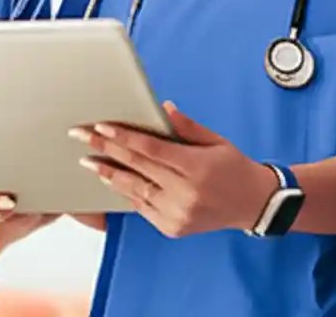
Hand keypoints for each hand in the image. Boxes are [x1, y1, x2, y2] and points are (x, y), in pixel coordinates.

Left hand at [70, 102, 278, 238]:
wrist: (254, 205)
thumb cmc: (234, 167)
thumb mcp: (216, 141)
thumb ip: (187, 126)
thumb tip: (163, 108)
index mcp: (196, 168)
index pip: (151, 149)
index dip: (123, 137)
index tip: (100, 126)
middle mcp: (184, 193)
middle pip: (137, 167)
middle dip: (106, 150)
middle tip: (81, 136)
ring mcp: (177, 214)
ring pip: (134, 190)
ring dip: (109, 174)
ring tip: (89, 161)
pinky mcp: (172, 227)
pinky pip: (142, 207)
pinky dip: (126, 192)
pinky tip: (112, 179)